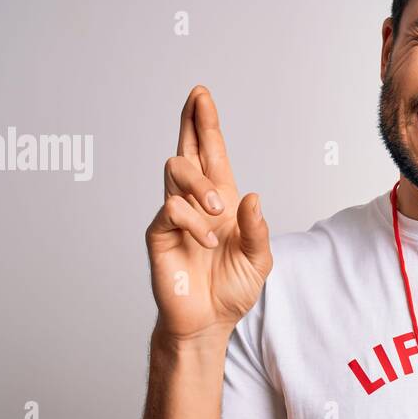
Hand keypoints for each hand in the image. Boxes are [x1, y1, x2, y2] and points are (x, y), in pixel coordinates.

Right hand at [145, 85, 272, 341]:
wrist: (208, 323)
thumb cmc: (231, 291)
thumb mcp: (259, 261)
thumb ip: (257, 230)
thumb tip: (253, 197)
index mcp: (222, 203)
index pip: (212, 155)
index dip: (206, 125)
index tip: (201, 95)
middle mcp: (196, 203)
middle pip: (189, 150)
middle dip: (192, 120)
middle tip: (200, 97)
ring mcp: (175, 216)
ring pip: (177, 172)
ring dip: (201, 185)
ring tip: (218, 213)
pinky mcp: (159, 233)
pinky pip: (172, 210)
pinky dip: (194, 222)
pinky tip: (207, 242)